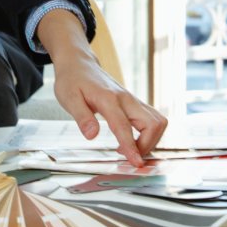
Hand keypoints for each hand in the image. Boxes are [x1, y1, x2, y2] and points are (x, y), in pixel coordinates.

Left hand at [50, 52, 167, 166]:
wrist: (79, 63)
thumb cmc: (72, 80)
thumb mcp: (69, 98)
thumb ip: (82, 117)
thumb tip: (92, 135)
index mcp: (109, 99)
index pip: (124, 126)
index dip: (131, 147)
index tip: (135, 163)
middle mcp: (126, 99)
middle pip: (153, 123)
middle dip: (147, 145)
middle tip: (129, 157)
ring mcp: (133, 100)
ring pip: (157, 121)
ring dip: (150, 140)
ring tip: (130, 149)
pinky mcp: (134, 104)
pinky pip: (152, 120)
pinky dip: (149, 134)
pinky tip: (131, 140)